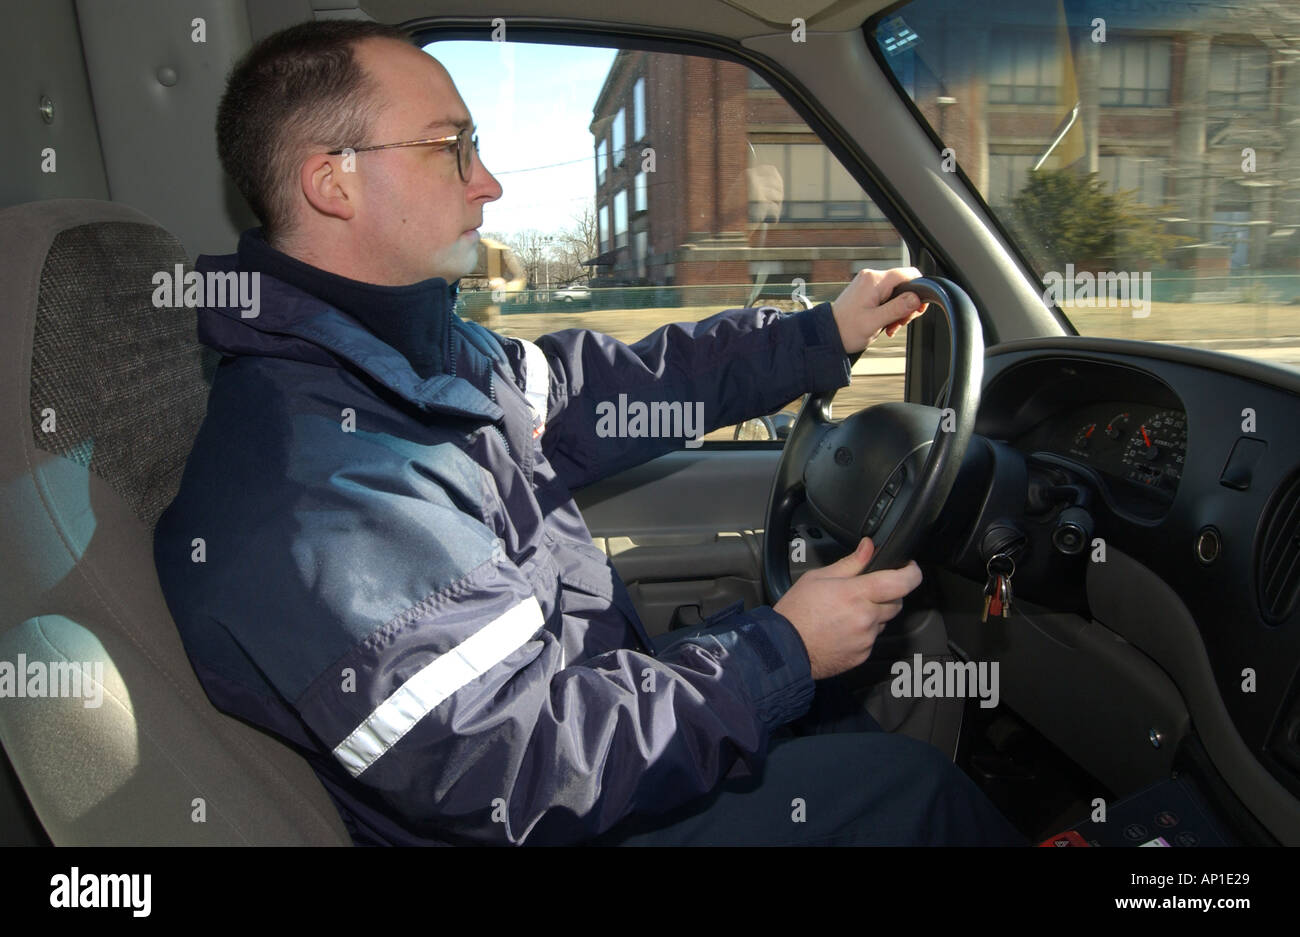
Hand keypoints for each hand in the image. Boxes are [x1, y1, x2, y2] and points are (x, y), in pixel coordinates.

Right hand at [774, 536, 922, 679]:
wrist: (785, 648)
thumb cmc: (797, 612)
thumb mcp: (819, 578)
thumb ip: (851, 563)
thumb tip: (868, 547)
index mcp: (856, 594)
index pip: (901, 582)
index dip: (912, 572)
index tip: (910, 567)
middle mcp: (866, 617)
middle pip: (896, 602)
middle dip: (887, 594)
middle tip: (864, 592)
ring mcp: (866, 639)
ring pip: (884, 621)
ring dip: (874, 614)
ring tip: (846, 613)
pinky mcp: (863, 655)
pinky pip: (872, 639)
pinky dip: (864, 632)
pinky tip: (843, 628)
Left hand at [831, 266, 928, 353]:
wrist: (827, 335)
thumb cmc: (846, 330)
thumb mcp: (875, 322)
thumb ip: (897, 308)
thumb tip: (916, 299)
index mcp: (875, 281)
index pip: (908, 274)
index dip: (918, 290)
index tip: (917, 309)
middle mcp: (872, 277)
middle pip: (904, 285)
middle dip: (906, 305)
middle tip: (899, 323)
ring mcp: (868, 284)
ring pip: (897, 293)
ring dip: (898, 311)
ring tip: (889, 327)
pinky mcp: (867, 292)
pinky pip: (887, 297)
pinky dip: (889, 311)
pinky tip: (885, 324)